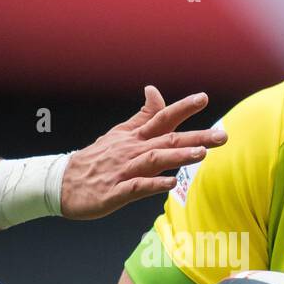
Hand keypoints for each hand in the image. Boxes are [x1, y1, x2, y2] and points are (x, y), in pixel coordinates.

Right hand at [59, 86, 226, 219]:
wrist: (61, 183)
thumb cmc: (95, 159)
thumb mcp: (119, 134)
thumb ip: (142, 116)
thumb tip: (154, 91)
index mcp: (134, 137)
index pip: (162, 118)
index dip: (183, 108)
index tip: (204, 99)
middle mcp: (132, 151)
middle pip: (167, 140)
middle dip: (196, 137)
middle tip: (222, 136)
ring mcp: (123, 171)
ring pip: (154, 160)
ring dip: (177, 156)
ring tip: (201, 154)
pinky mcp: (115, 192)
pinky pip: (136, 187)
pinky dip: (153, 184)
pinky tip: (171, 183)